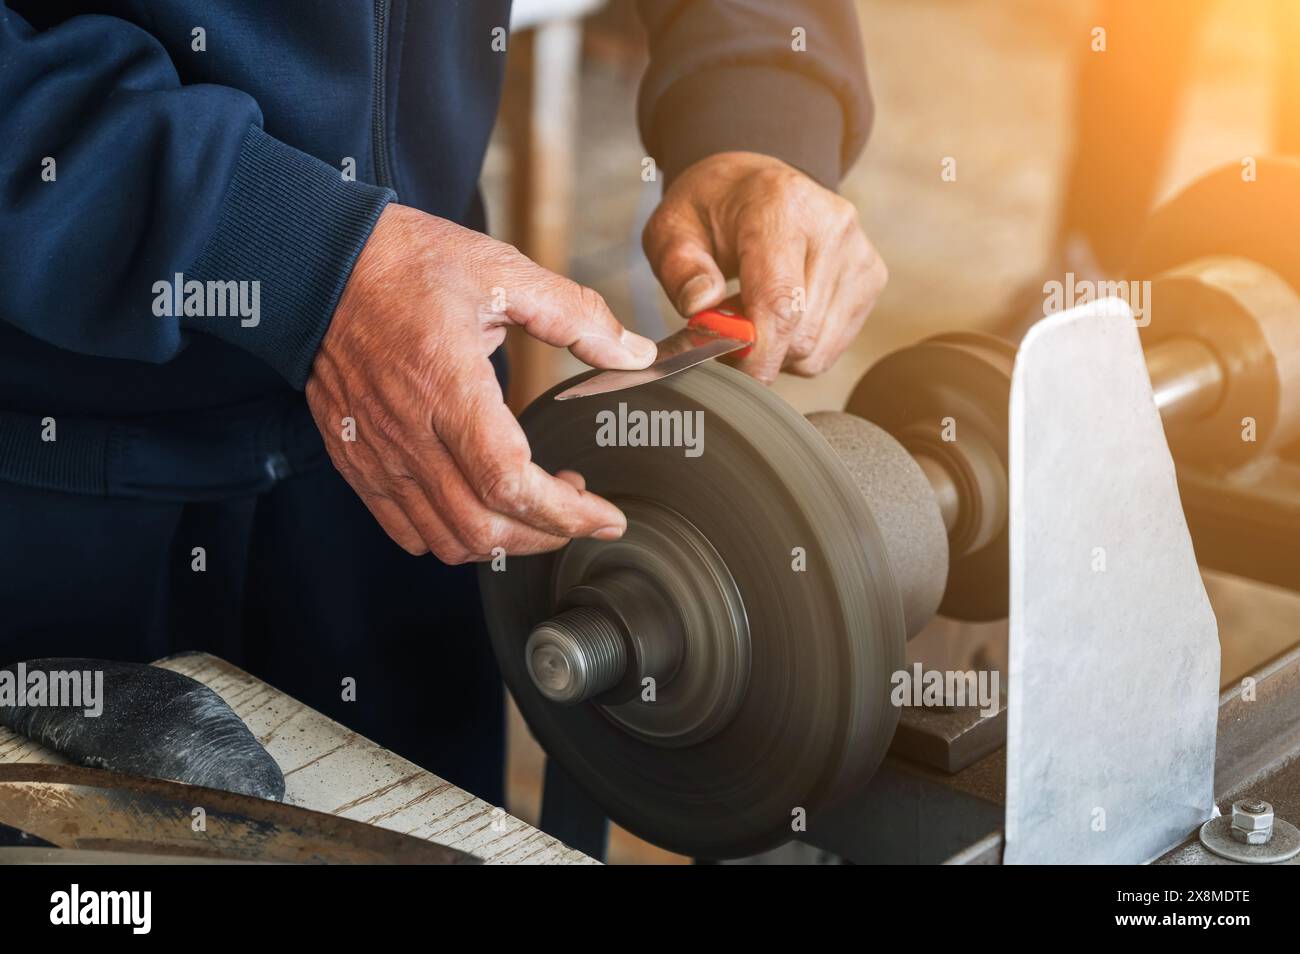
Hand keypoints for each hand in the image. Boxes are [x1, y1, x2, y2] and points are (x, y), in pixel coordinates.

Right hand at [306, 203, 656, 561]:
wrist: (319, 263)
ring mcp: (377, 454)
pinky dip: (452, 538)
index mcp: (448, 386)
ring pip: (446, 540)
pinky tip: (480, 508)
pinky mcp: (356, 461)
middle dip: (546, 537)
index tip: (606, 517)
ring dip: (503, 543)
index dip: (567, 514)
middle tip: (580, 513)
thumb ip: (575, 315)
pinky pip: (405, 530)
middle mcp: (408, 432)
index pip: (510, 482)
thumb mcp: (502, 272)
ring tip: (536, 509)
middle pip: (483, 528)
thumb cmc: (407, 264)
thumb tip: (635, 353)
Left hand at [643, 151, 886, 381]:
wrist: (757, 183)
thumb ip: (681, 269)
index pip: (780, 301)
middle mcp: (832, 226)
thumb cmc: (712, 209)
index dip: (756, 352)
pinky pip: (831, 347)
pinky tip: (782, 314)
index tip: (730, 371)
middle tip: (727, 330)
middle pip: (800, 334)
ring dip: (778, 352)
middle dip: (758, 351)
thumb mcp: (672, 228)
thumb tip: (701, 306)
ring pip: (817, 349)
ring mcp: (859, 253)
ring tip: (754, 314)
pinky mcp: (872, 277)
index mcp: (782, 206)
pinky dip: (799, 347)